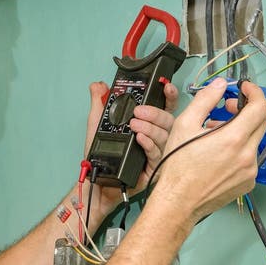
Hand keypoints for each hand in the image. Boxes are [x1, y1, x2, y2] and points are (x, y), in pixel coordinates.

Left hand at [82, 80, 178, 220]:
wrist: (96, 179)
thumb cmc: (101, 155)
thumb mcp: (97, 124)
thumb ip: (99, 102)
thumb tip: (97, 85)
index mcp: (148, 125)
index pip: (165, 107)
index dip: (169, 96)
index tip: (165, 86)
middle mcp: (155, 138)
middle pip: (168, 121)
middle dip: (155, 113)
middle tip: (139, 112)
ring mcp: (156, 153)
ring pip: (164, 137)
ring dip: (150, 128)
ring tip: (134, 125)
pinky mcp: (153, 169)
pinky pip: (156, 154)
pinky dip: (148, 144)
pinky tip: (139, 139)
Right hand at [155, 78, 265, 224]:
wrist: (178, 202)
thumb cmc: (177, 169)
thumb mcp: (184, 125)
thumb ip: (205, 100)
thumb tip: (219, 86)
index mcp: (233, 139)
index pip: (260, 106)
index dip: (254, 92)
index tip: (245, 90)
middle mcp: (246, 155)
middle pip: (261, 121)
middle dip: (247, 110)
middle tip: (228, 109)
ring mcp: (249, 171)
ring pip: (254, 141)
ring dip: (240, 132)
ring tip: (216, 136)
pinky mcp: (247, 183)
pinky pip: (250, 159)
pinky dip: (239, 151)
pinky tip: (219, 155)